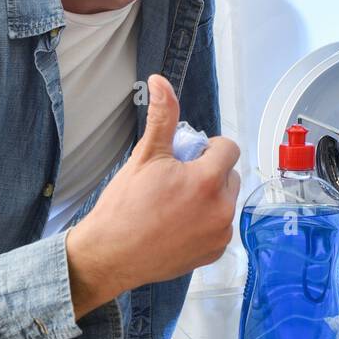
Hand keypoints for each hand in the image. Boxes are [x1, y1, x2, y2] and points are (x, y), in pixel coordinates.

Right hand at [65, 74, 241, 318]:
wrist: (109, 256)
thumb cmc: (124, 207)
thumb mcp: (144, 156)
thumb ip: (162, 117)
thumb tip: (160, 82)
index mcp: (208, 180)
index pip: (228, 148)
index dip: (208, 148)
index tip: (188, 156)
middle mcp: (222, 208)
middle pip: (229, 175)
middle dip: (209, 172)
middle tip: (178, 180)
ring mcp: (221, 233)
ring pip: (225, 201)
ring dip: (209, 197)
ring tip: (176, 204)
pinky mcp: (215, 252)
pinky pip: (219, 227)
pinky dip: (206, 223)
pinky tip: (178, 225)